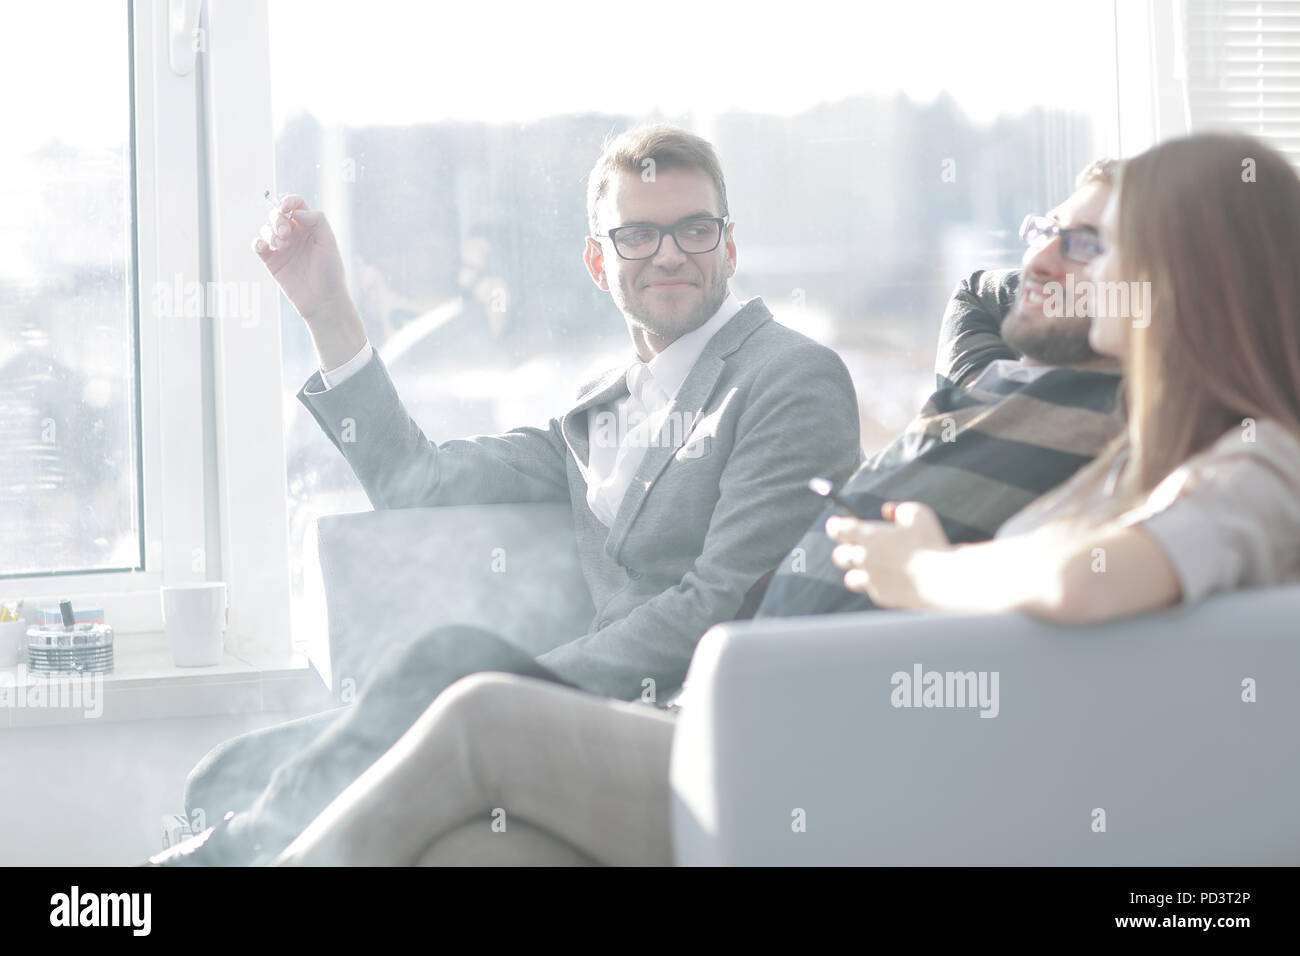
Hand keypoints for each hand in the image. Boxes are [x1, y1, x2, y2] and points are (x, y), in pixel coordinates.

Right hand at [253, 195, 365, 368]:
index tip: (285, 208)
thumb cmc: (330, 272)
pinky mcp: (272, 262)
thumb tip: (295, 212)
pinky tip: (265, 247)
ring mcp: (283, 248)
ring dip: (270, 232)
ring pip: (266, 229)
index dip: (288, 201)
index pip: (296, 204)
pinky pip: (258, 246)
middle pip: (277, 214)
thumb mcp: (329, 242)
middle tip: (285, 233)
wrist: (323, 301)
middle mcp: (296, 235)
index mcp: (311, 227)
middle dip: (277, 219)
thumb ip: (316, 221)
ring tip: (281, 244)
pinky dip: (258, 243)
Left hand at [826, 501, 951, 608]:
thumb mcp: (918, 514)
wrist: (941, 580)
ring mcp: (870, 580)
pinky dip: (877, 585)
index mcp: (868, 536)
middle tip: (859, 547)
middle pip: (839, 556)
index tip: (838, 525)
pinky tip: (890, 580)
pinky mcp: (881, 596)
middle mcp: (863, 558)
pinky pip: (871, 590)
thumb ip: (900, 509)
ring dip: (858, 572)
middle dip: (846, 550)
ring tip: (873, 567)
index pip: (837, 529)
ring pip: (850, 578)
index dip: (836, 526)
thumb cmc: (930, 543)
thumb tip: (888, 511)